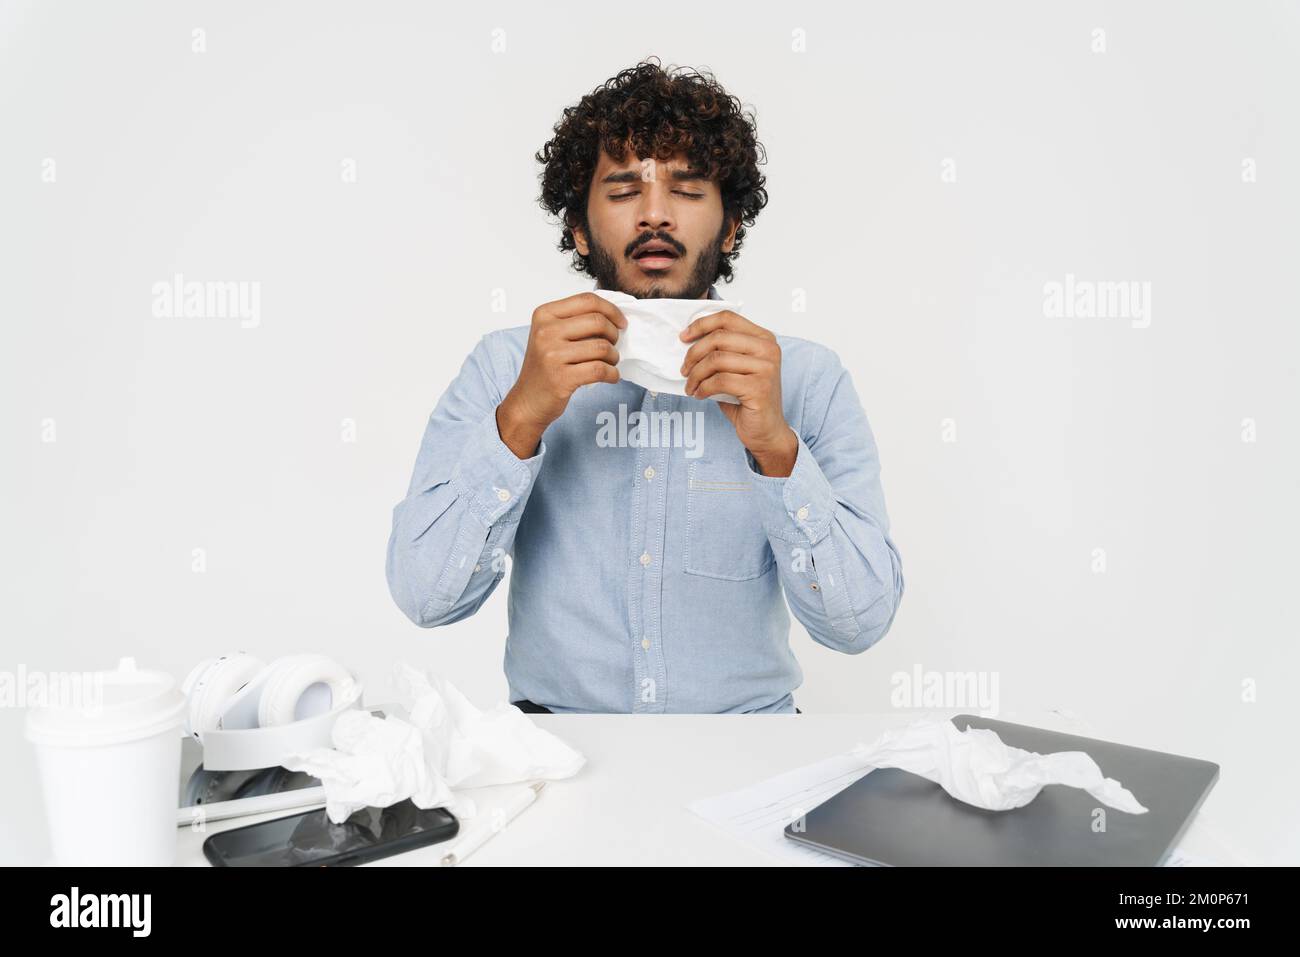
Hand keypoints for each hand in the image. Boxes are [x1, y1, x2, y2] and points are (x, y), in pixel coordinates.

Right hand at [497, 292, 625, 458]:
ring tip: (609, 363)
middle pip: (597, 321)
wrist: (527, 401)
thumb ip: (576, 321)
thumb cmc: (545, 367)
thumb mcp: (551, 335)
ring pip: (601, 347)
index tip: (621, 322)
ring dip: (613, 357)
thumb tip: (614, 315)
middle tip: (614, 346)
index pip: (587, 300)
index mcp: (544, 315)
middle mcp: (545, 332)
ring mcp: (551, 355)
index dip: (611, 310)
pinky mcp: (560, 378)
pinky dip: (612, 374)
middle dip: (614, 334)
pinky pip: (600, 370)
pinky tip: (611, 376)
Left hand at [679, 310, 797, 475]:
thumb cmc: (748, 400)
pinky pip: (720, 381)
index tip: (683, 337)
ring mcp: (766, 368)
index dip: (701, 325)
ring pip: (717, 360)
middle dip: (694, 354)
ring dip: (696, 374)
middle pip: (719, 338)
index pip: (727, 319)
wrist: (767, 431)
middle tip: (684, 370)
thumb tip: (689, 339)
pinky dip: (703, 388)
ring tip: (690, 386)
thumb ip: (721, 350)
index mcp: (764, 338)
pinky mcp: (759, 387)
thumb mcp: (735, 368)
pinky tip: (700, 395)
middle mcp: (769, 349)